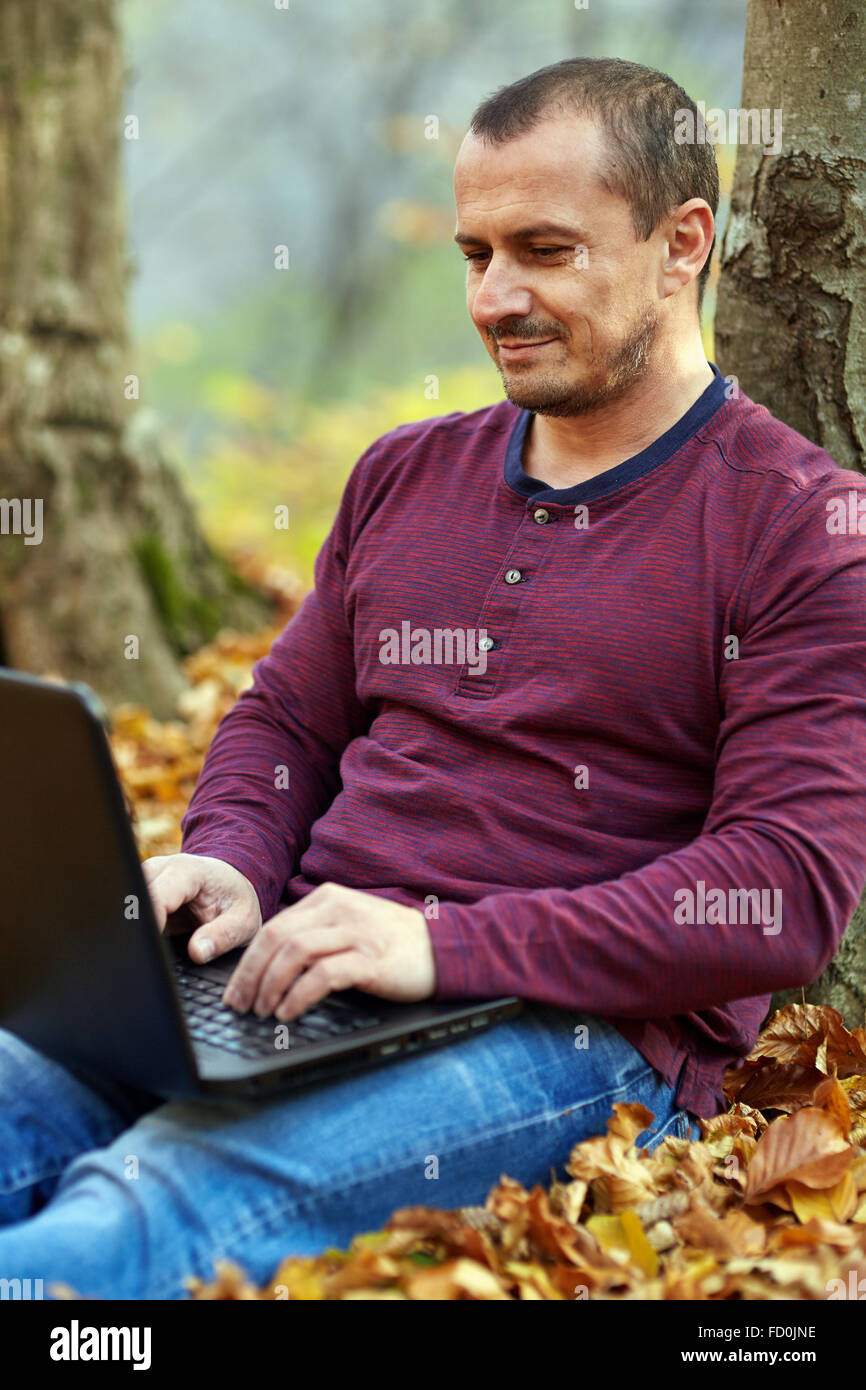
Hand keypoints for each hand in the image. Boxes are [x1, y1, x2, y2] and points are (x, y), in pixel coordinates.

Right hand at [142, 853, 262, 962]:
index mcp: (186, 871)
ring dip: (134, 929)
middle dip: (137, 927)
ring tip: (145, 952)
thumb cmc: (233, 899)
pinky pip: (130, 913)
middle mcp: (160, 870)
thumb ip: (223, 935)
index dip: (151, 922)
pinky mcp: (140, 894)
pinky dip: (135, 930)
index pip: (157, 895)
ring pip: (126, 904)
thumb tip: (198, 952)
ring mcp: (146, 880)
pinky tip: (143, 946)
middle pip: (133, 897)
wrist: (228, 884)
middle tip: (146, 956)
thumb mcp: (243, 920)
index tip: (151, 949)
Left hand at [222, 882, 436, 1019]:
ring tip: (263, 1011)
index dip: (247, 962)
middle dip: (250, 976)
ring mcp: (356, 932)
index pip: (273, 928)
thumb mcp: (350, 926)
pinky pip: (322, 975)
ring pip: (293, 954)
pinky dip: (298, 996)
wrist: (448, 947)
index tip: (236, 990)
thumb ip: (316, 933)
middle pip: (276, 939)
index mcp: (328, 898)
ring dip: (270, 987)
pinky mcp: (372, 959)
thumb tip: (270, 966)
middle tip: (240, 1005)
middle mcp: (339, 909)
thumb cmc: (394, 943)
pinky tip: (289, 1012)